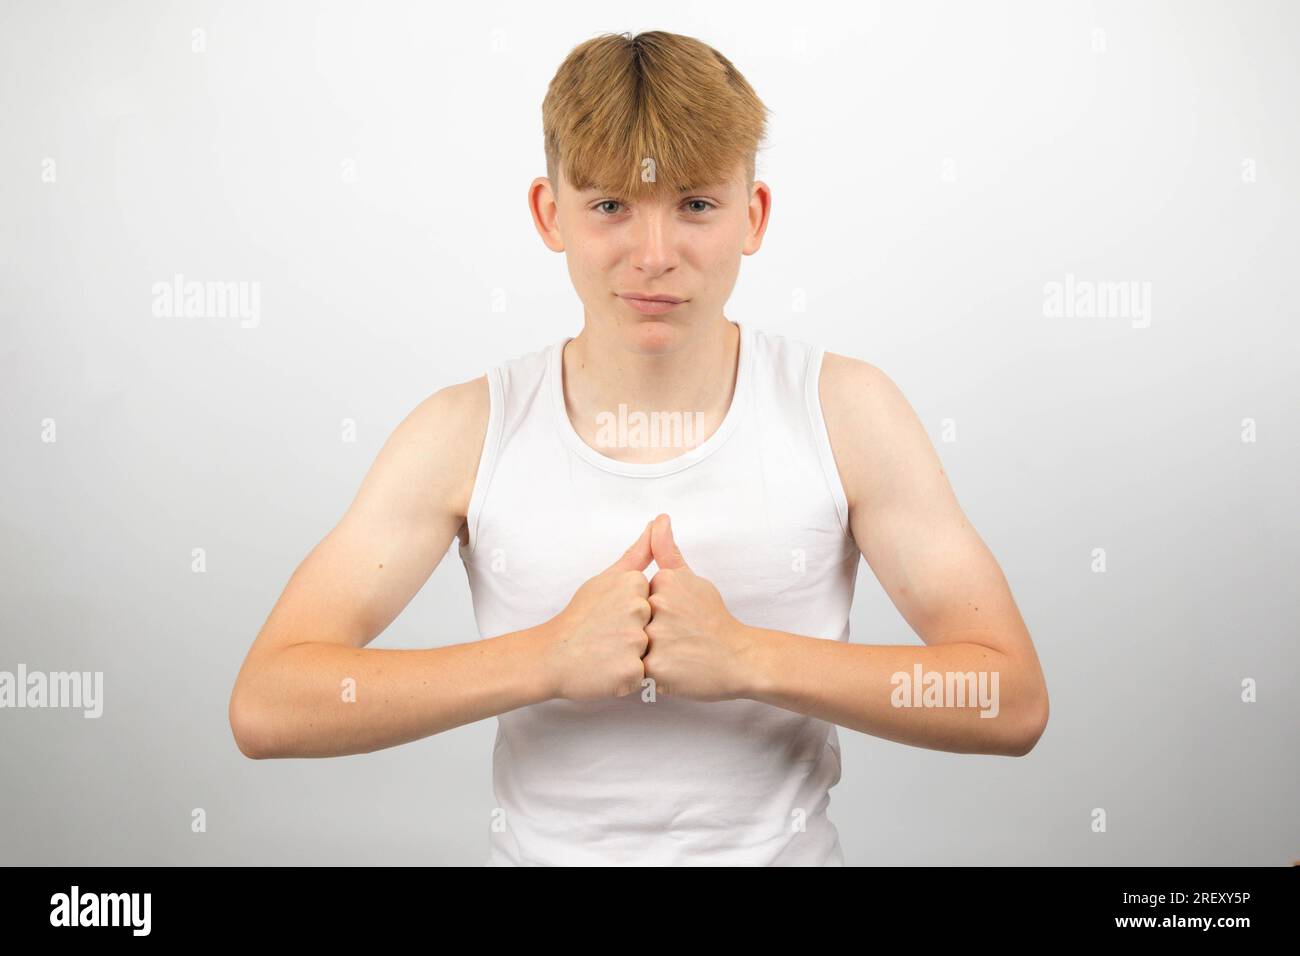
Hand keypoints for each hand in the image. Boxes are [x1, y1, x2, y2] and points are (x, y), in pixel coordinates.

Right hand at [542, 521, 653, 699]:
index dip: (634, 614)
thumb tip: (660, 522)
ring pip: (649, 653)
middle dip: (635, 636)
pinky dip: (627, 678)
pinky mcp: (632, 671)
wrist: (549, 655)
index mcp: (633, 584)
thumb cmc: (579, 617)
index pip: (654, 602)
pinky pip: (642, 677)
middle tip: (607, 636)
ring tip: (607, 653)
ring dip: (632, 657)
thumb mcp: (606, 579)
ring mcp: (635, 641)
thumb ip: (638, 554)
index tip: (611, 615)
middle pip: (654, 628)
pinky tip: (607, 669)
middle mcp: (637, 609)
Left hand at [643, 514, 752, 700]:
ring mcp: (655, 636)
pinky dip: (651, 673)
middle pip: (633, 620)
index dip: (653, 612)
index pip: (637, 597)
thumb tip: (659, 519)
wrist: (739, 658)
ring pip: (633, 646)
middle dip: (648, 633)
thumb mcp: (691, 580)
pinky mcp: (655, 667)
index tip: (676, 618)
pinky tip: (672, 668)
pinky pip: (637, 670)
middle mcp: (657, 605)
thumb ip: (667, 551)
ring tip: (674, 654)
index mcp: (663, 581)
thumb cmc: (713, 620)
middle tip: (677, 638)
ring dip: (648, 653)